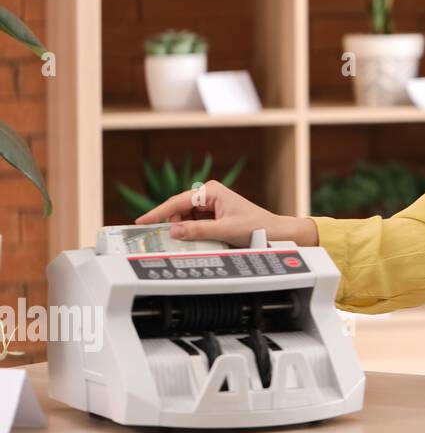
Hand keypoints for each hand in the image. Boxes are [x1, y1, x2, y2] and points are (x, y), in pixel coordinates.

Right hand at [134, 180, 317, 246]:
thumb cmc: (256, 226)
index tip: (142, 222)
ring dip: (180, 229)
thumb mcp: (224, 230)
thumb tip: (175, 231)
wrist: (274, 232)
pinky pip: (193, 223)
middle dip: (170, 223)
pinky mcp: (212, 215)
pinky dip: (188, 231)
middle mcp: (209, 194)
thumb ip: (198, 230)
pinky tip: (187, 240)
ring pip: (184, 217)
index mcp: (211, 191)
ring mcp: (210, 204)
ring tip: (177, 242)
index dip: (158, 213)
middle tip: (157, 238)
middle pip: (178, 209)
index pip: (177, 201)